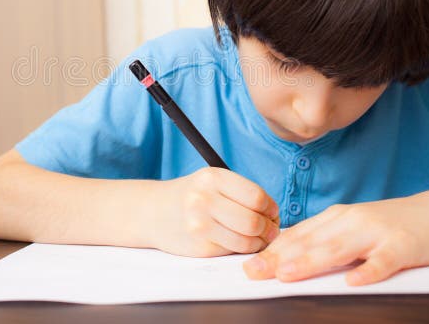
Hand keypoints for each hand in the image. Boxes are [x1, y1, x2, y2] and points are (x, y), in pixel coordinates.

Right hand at [150, 167, 279, 256]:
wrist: (154, 212)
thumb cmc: (191, 196)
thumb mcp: (212, 181)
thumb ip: (241, 193)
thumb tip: (275, 215)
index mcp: (212, 177)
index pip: (257, 197)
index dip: (271, 208)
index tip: (272, 213)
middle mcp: (204, 200)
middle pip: (254, 221)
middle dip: (270, 229)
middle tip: (270, 229)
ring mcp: (200, 225)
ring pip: (247, 241)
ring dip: (260, 242)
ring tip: (259, 238)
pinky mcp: (199, 247)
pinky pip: (234, 252)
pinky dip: (244, 250)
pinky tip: (240, 243)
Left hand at [243, 196, 428, 284]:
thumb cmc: (392, 225)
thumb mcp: (354, 227)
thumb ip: (326, 239)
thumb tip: (289, 257)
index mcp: (337, 217)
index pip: (299, 235)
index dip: (272, 250)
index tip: (249, 264)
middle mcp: (352, 221)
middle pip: (311, 241)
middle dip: (280, 258)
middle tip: (255, 272)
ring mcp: (377, 233)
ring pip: (339, 248)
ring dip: (311, 262)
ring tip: (288, 275)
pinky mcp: (403, 246)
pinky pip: (383, 261)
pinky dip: (368, 270)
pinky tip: (353, 281)